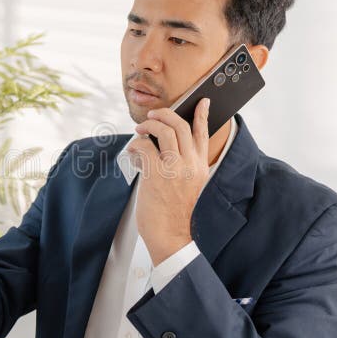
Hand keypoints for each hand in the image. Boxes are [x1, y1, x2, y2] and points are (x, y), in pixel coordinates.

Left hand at [127, 97, 210, 265]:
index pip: (203, 134)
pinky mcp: (158, 174)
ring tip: (140, 129)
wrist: (171, 236)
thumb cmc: (174, 213)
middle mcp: (190, 165)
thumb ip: (178, 165)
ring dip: (148, 125)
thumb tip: (153, 144)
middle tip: (153, 115)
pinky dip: (136, 145)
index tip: (202, 101)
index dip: (202, 114)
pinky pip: (144, 147)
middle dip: (165, 114)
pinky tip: (133, 152)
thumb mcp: (186, 186)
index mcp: (200, 167)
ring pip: (164, 131)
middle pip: (181, 126)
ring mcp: (175, 168)